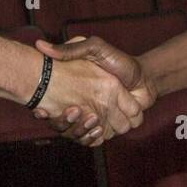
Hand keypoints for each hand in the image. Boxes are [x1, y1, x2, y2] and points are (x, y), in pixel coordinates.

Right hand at [33, 36, 155, 144]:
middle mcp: (79, 108)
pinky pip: (94, 141)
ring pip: (76, 135)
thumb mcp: (95, 49)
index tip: (42, 110)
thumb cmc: (119, 61)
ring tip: (90, 118)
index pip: (48, 107)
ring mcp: (92, 120)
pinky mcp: (106, 129)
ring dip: (80, 131)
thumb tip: (40, 45)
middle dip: (63, 123)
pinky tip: (98, 129)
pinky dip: (94, 139)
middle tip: (73, 111)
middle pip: (60, 126)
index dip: (43, 112)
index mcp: (71, 92)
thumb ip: (72, 49)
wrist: (145, 78)